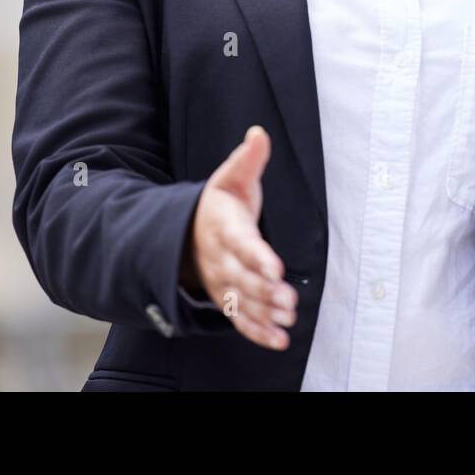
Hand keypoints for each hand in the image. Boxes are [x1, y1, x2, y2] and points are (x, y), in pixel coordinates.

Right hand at [186, 125, 298, 349]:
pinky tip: (279, 340)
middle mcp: (222, 259)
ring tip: (288, 319)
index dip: (258, 256)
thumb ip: (248, 159)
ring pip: (242, 301)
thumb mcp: (230, 178)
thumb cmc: (218, 205)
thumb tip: (259, 134)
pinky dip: (258, 332)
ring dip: (265, 313)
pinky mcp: (227, 298)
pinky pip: (240, 319)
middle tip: (289, 299)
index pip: (242, 243)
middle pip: (242, 278)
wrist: (185, 233)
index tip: (276, 267)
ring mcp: (222, 282)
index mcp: (225, 228)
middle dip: (265, 290)